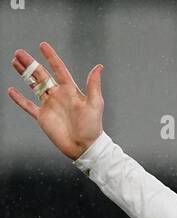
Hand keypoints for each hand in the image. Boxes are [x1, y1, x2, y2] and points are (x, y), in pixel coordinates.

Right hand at [8, 40, 103, 158]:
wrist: (85, 147)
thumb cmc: (92, 127)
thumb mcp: (95, 104)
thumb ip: (93, 85)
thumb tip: (99, 67)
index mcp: (70, 90)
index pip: (58, 69)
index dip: (51, 57)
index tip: (42, 45)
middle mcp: (58, 95)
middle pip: (41, 75)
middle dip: (30, 64)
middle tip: (19, 53)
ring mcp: (49, 105)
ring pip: (33, 86)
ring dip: (24, 75)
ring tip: (15, 63)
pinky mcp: (43, 117)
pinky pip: (28, 106)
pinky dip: (19, 99)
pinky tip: (11, 91)